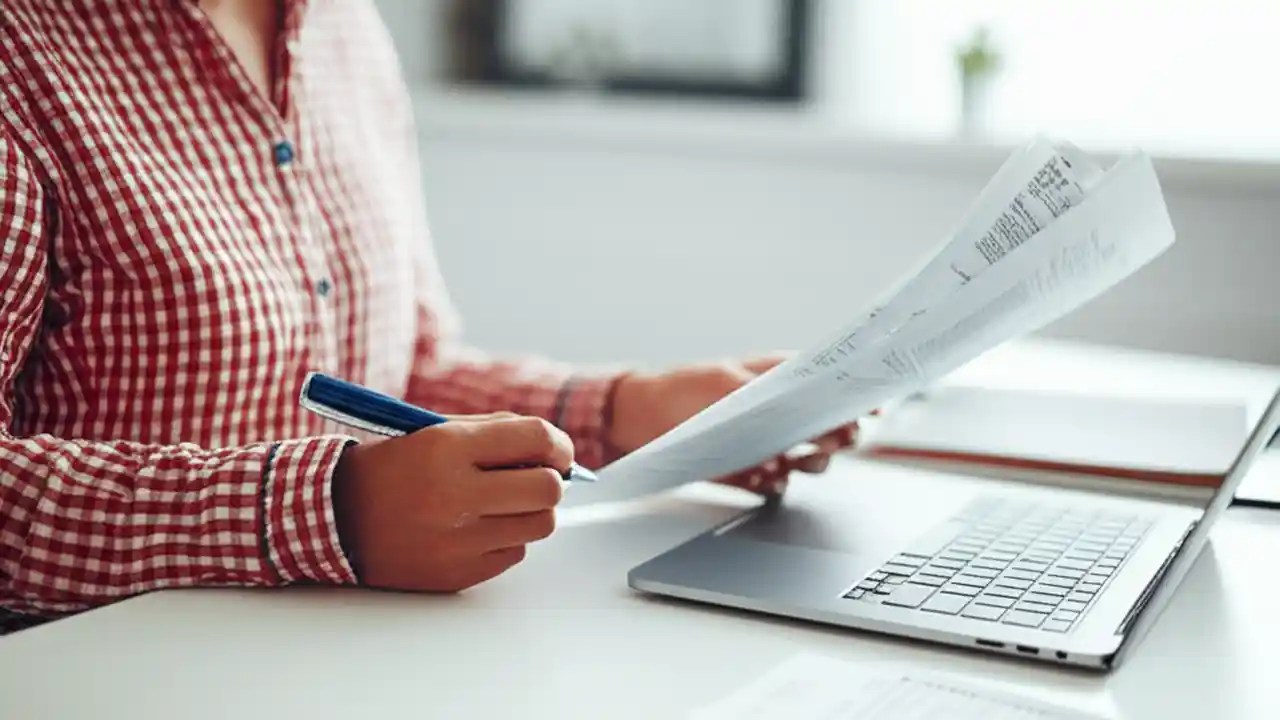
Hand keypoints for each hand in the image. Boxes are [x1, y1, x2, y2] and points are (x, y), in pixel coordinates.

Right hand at [332, 414, 570, 591]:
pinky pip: (514, 553)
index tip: (558, 451)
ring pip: (540, 525)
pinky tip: (477, 528)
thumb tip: (555, 446)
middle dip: (550, 480)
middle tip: (533, 478)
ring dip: (531, 511)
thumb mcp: (435, 431)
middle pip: (549, 489)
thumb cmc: (393, 468)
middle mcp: (455, 494)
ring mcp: (457, 540)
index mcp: (448, 447)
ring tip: (503, 503)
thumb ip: (496, 432)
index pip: (537, 440)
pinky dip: (506, 538)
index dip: (559, 444)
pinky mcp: (458, 574)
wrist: (336, 518)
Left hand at [607, 357, 858, 495]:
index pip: (830, 384)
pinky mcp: (755, 472)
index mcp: (780, 377)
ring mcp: (772, 442)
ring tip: (799, 460)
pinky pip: (782, 482)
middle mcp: (783, 411)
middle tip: (835, 438)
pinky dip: (779, 483)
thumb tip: (797, 403)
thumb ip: (762, 395)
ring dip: (814, 461)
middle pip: (830, 425)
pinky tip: (767, 478)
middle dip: (839, 433)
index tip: (871, 406)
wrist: (638, 424)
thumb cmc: (679, 389)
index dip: (854, 394)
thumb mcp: (719, 384)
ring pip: (813, 456)